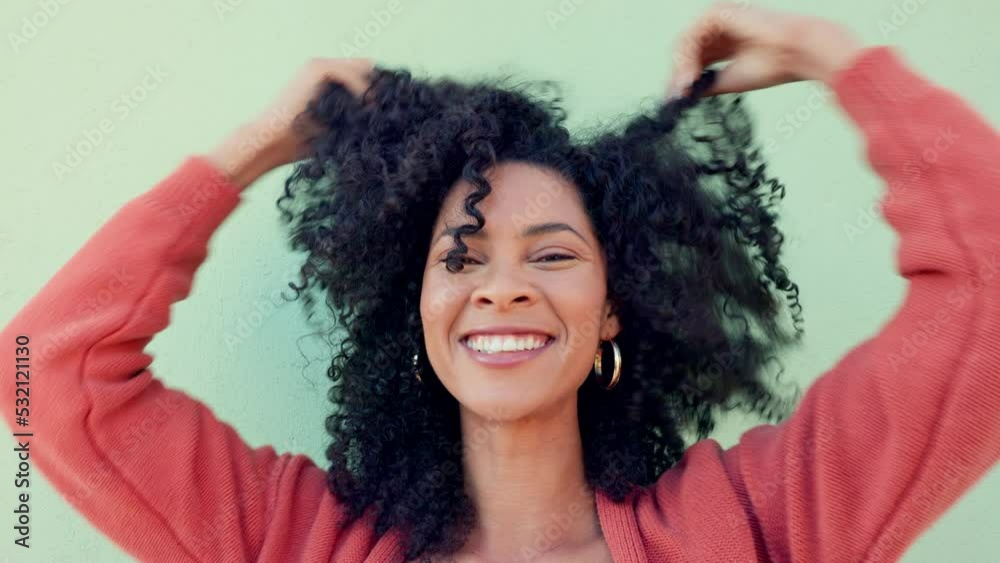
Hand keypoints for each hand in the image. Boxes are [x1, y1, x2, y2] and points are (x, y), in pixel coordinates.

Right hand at [208, 58, 373, 188]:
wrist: (272, 142)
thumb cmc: (302, 143)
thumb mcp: (337, 129)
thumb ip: (357, 117)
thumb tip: (386, 116)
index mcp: (327, 83)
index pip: (363, 77)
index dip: (378, 92)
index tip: (390, 111)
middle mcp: (323, 70)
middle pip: (366, 70)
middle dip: (378, 88)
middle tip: (389, 111)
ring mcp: (319, 66)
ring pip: (362, 69)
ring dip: (372, 90)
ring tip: (378, 113)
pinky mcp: (317, 68)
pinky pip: (352, 73)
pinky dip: (362, 89)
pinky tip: (365, 107)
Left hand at [667, 2, 863, 97]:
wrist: (796, 53)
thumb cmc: (774, 65)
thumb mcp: (728, 81)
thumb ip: (702, 84)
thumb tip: (679, 95)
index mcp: (727, 43)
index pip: (695, 60)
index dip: (683, 78)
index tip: (678, 98)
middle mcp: (720, 29)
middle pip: (686, 51)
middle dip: (679, 74)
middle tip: (680, 95)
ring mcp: (718, 19)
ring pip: (685, 44)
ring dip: (681, 68)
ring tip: (686, 86)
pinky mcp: (717, 13)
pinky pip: (690, 36)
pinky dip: (686, 57)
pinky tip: (690, 74)